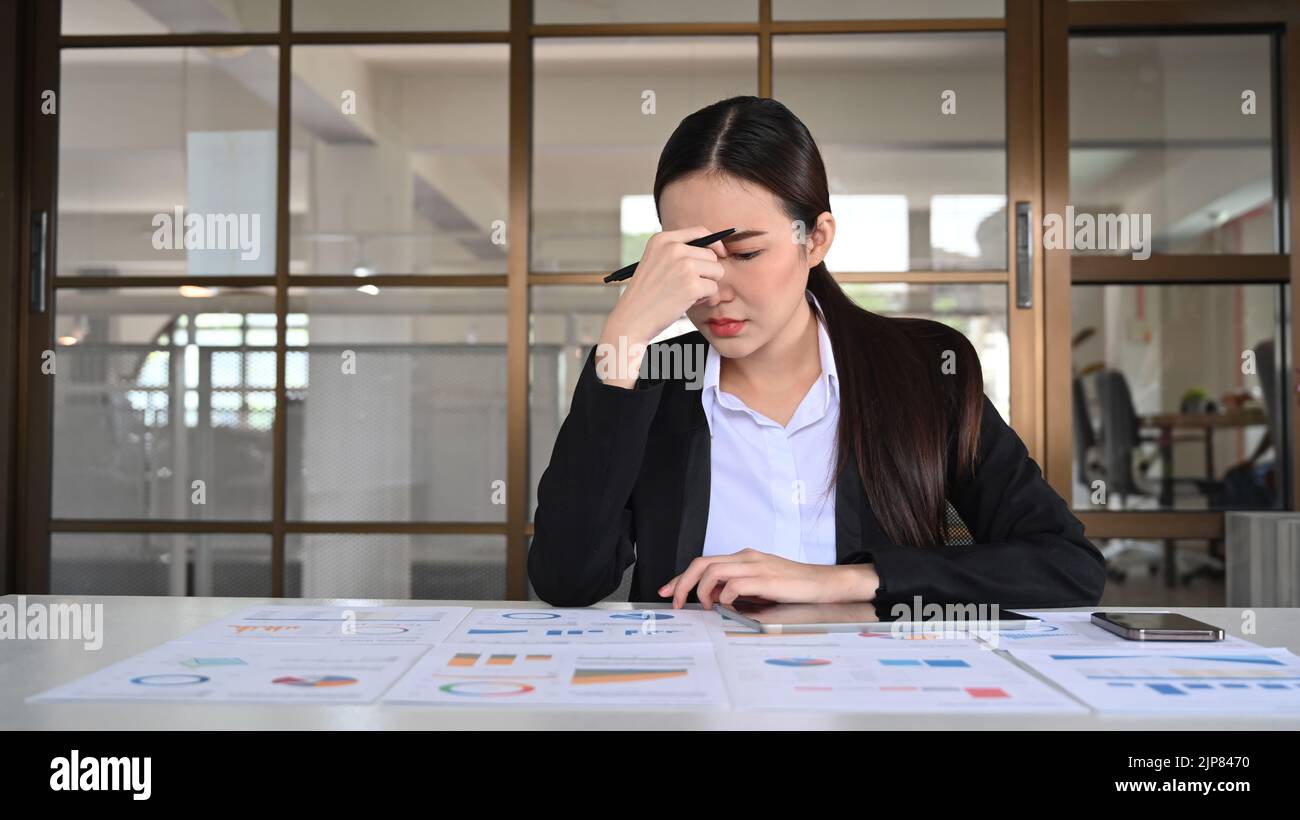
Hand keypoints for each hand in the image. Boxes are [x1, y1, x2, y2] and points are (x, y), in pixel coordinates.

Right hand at [596, 227, 726, 387]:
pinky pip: (714, 289)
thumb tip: (716, 252)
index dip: (714, 243)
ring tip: (687, 294)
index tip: (720, 253)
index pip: (699, 231)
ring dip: (707, 285)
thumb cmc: (646, 294)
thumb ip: (679, 253)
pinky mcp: (692, 285)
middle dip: (707, 272)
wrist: (632, 318)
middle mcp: (673, 248)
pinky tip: (688, 303)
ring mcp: (684, 266)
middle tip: (689, 286)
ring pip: (717, 271)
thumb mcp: (656, 262)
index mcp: (662, 239)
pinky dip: (705, 299)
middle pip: (711, 255)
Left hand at [657, 548, 879, 608]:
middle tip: (676, 602)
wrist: (821, 583)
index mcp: (742, 558)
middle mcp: (745, 557)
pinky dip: (725, 597)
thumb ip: (735, 587)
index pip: (703, 563)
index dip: (681, 577)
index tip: (666, 591)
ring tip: (706, 606)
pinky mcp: (765, 579)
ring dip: (702, 591)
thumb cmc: (792, 585)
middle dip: (682, 583)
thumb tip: (712, 596)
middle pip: (702, 563)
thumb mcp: (758, 584)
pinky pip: (735, 585)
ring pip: (713, 570)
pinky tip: (728, 606)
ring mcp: (755, 566)